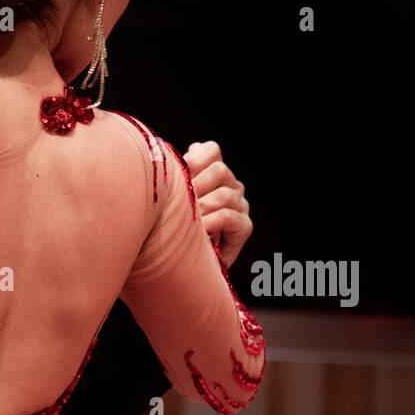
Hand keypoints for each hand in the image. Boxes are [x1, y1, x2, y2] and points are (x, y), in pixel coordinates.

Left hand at [183, 141, 252, 267]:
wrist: (180, 265)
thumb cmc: (171, 228)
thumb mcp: (169, 200)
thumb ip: (178, 175)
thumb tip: (192, 148)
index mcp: (213, 174)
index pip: (211, 151)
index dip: (195, 159)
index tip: (178, 172)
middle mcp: (230, 186)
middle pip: (219, 170)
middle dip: (196, 186)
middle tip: (178, 204)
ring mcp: (240, 205)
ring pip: (224, 195)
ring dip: (201, 208)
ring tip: (186, 221)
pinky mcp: (244, 227)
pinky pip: (230, 217)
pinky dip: (212, 223)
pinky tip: (199, 231)